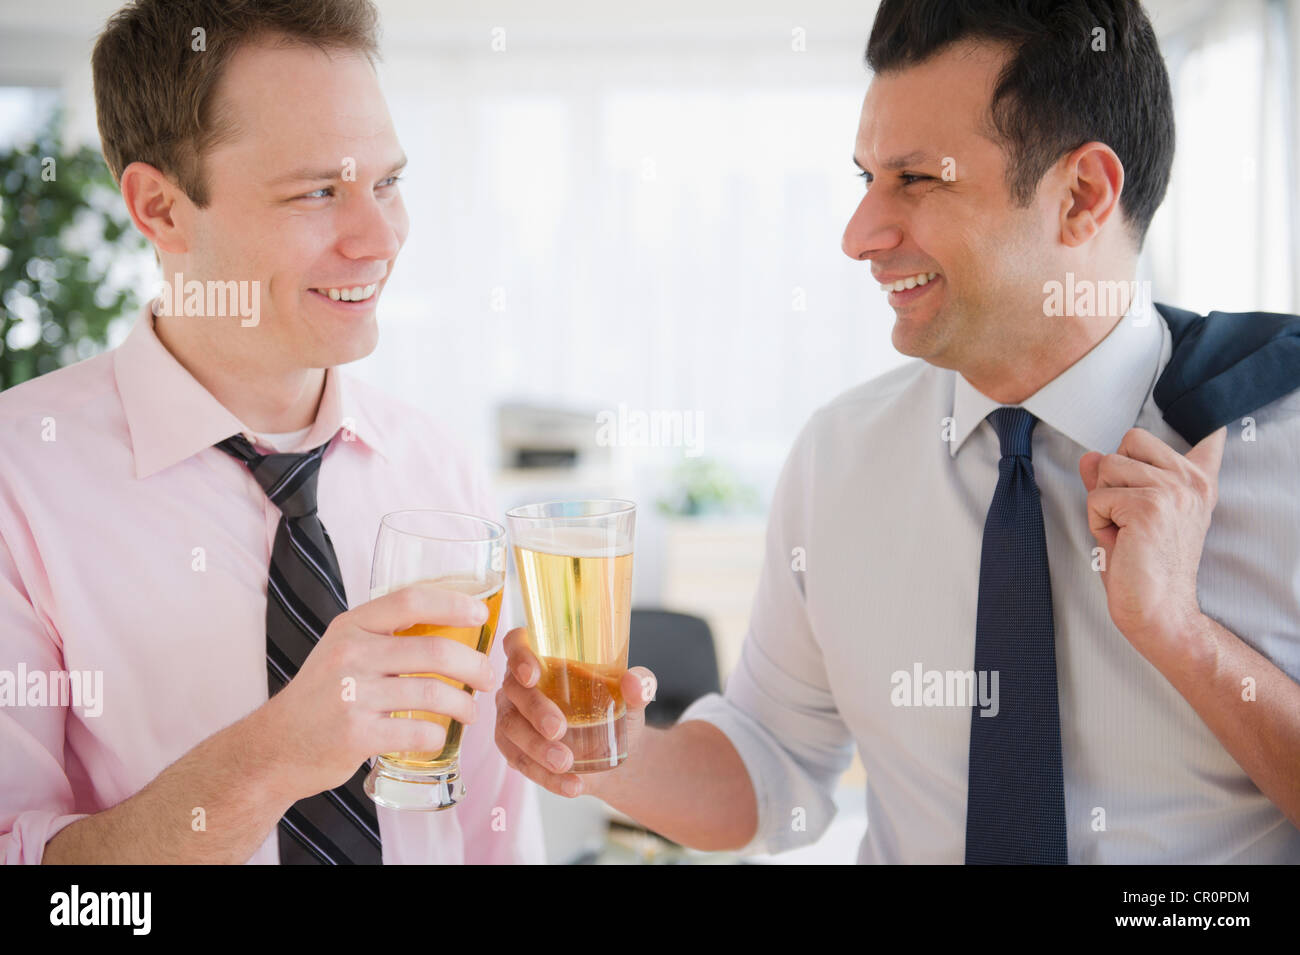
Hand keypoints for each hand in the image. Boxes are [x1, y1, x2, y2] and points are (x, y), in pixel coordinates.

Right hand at [257, 579, 497, 800]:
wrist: (275, 746)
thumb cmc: (322, 696)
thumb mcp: (343, 649)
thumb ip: (385, 634)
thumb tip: (453, 625)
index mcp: (351, 626)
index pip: (410, 600)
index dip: (453, 603)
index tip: (481, 615)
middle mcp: (350, 655)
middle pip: (434, 650)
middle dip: (474, 665)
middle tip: (488, 678)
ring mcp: (352, 696)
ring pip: (433, 693)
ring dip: (464, 705)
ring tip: (470, 710)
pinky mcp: (356, 735)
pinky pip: (418, 732)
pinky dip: (438, 735)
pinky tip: (439, 735)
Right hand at [494, 627, 655, 797]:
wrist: (616, 749)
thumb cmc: (616, 707)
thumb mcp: (632, 696)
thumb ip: (638, 685)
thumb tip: (636, 682)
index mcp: (543, 656)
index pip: (516, 643)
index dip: (519, 654)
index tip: (533, 674)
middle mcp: (520, 684)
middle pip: (514, 690)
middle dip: (534, 710)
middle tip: (558, 728)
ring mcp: (512, 716)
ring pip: (511, 729)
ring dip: (537, 748)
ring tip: (567, 763)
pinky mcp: (513, 749)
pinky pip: (521, 762)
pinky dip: (546, 777)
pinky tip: (572, 785)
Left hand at [1079, 425, 1225, 657]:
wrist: (1157, 610)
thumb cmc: (1143, 569)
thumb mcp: (1129, 517)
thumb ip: (1114, 482)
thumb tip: (1089, 456)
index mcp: (1197, 485)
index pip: (1208, 444)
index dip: (1209, 436)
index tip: (1217, 431)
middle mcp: (1191, 483)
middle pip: (1131, 439)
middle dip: (1114, 475)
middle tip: (1128, 517)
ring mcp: (1172, 491)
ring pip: (1107, 465)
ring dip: (1102, 501)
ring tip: (1123, 531)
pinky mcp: (1149, 506)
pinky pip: (1097, 496)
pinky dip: (1096, 520)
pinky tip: (1118, 542)